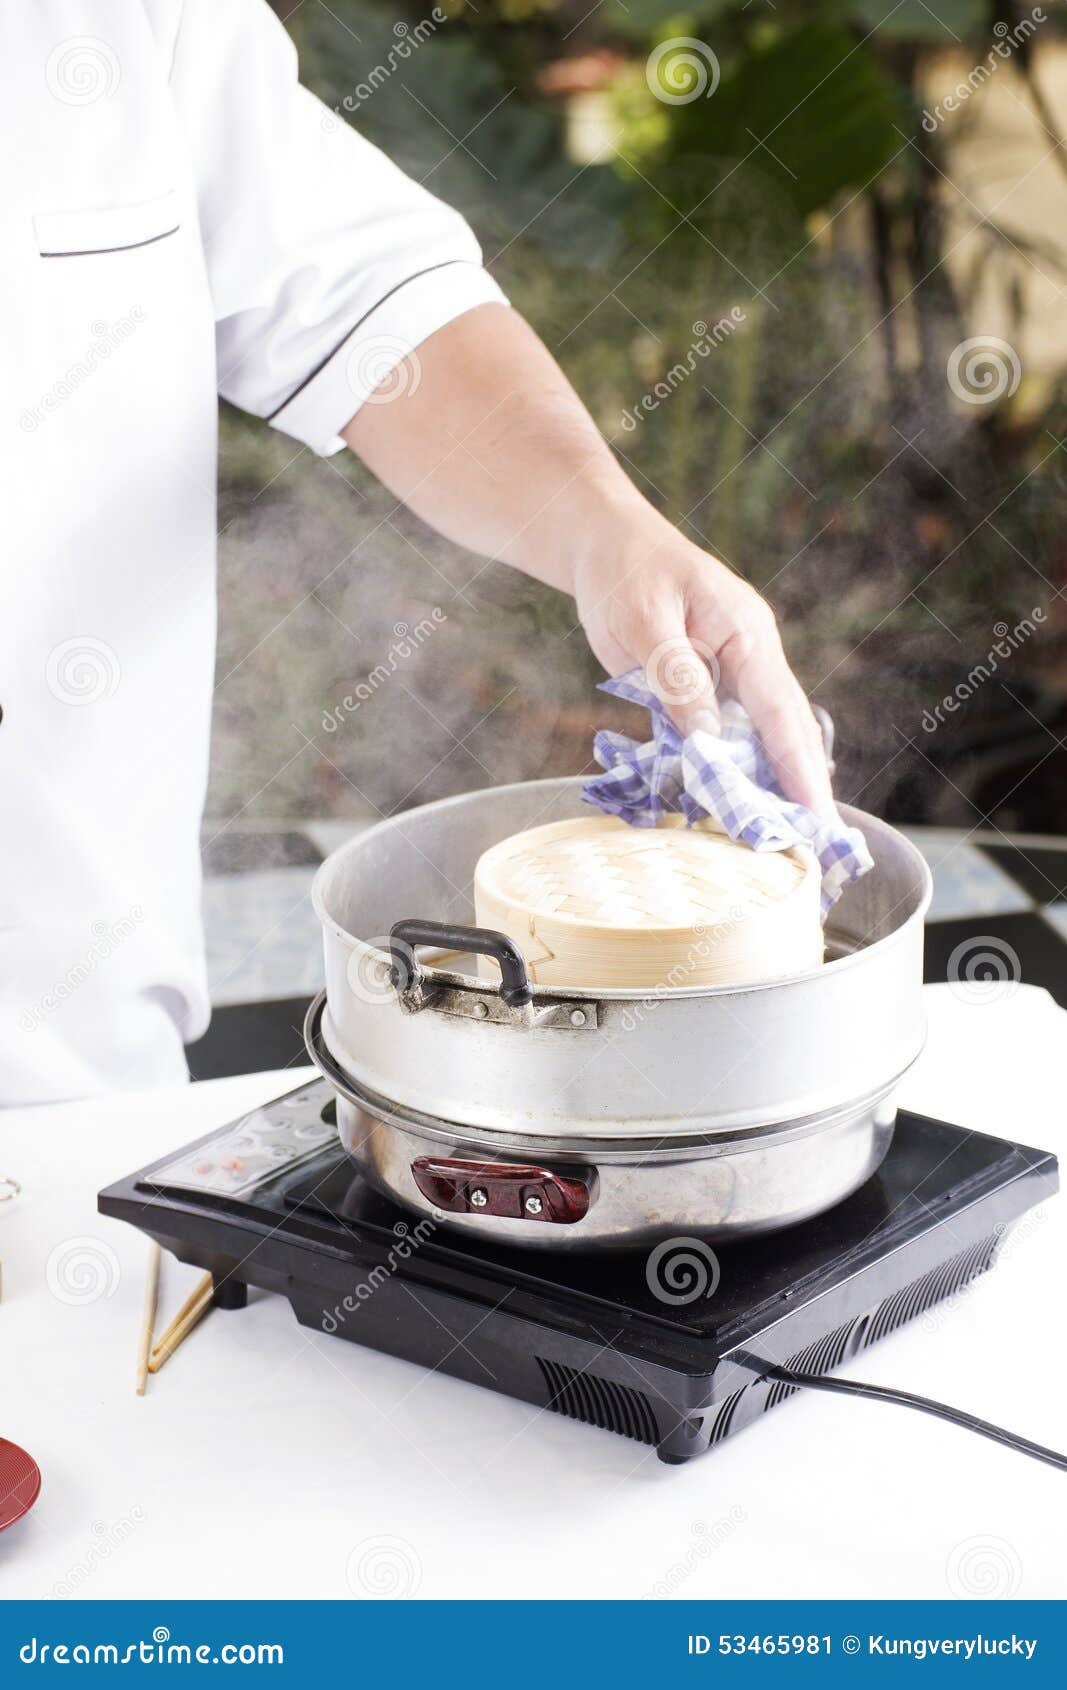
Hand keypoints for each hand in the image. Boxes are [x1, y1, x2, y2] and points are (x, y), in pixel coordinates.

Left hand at [572, 515, 832, 811]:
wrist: (605, 542)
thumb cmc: (625, 573)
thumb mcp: (644, 624)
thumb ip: (676, 680)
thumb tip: (708, 741)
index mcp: (746, 634)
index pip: (779, 711)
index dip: (799, 765)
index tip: (817, 811)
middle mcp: (749, 654)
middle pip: (784, 727)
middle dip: (802, 781)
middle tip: (818, 840)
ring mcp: (731, 667)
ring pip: (759, 732)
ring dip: (772, 780)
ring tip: (789, 834)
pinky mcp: (705, 679)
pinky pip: (727, 728)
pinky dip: (736, 764)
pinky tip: (742, 800)